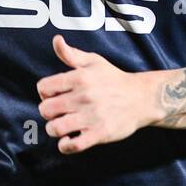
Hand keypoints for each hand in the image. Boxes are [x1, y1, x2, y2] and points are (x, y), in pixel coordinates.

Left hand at [36, 34, 152, 153]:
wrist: (142, 98)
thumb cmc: (114, 79)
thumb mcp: (93, 61)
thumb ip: (71, 54)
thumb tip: (56, 40)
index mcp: (79, 78)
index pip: (43, 88)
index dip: (45, 93)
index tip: (55, 96)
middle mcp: (84, 96)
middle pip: (45, 110)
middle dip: (48, 112)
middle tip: (59, 112)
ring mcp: (92, 116)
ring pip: (55, 128)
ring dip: (54, 129)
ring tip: (62, 126)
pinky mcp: (100, 133)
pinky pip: (73, 145)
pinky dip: (65, 145)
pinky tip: (69, 139)